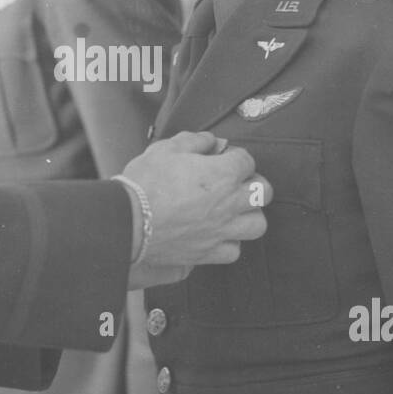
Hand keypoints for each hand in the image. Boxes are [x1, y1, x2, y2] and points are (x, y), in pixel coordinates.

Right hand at [121, 131, 270, 288]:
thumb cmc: (145, 183)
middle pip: (264, 192)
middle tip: (237, 182)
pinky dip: (230, 242)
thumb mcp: (167, 148)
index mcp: (223, 174)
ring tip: (234, 210)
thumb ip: (195, 141)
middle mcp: (229, 203)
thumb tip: (210, 141)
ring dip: (249, 215)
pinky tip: (217, 234)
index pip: (247, 160)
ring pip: (257, 224)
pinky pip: (234, 251)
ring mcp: (221, 230)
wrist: (128, 222)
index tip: (224, 158)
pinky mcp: (208, 252)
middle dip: (254, 183)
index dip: (235, 156)